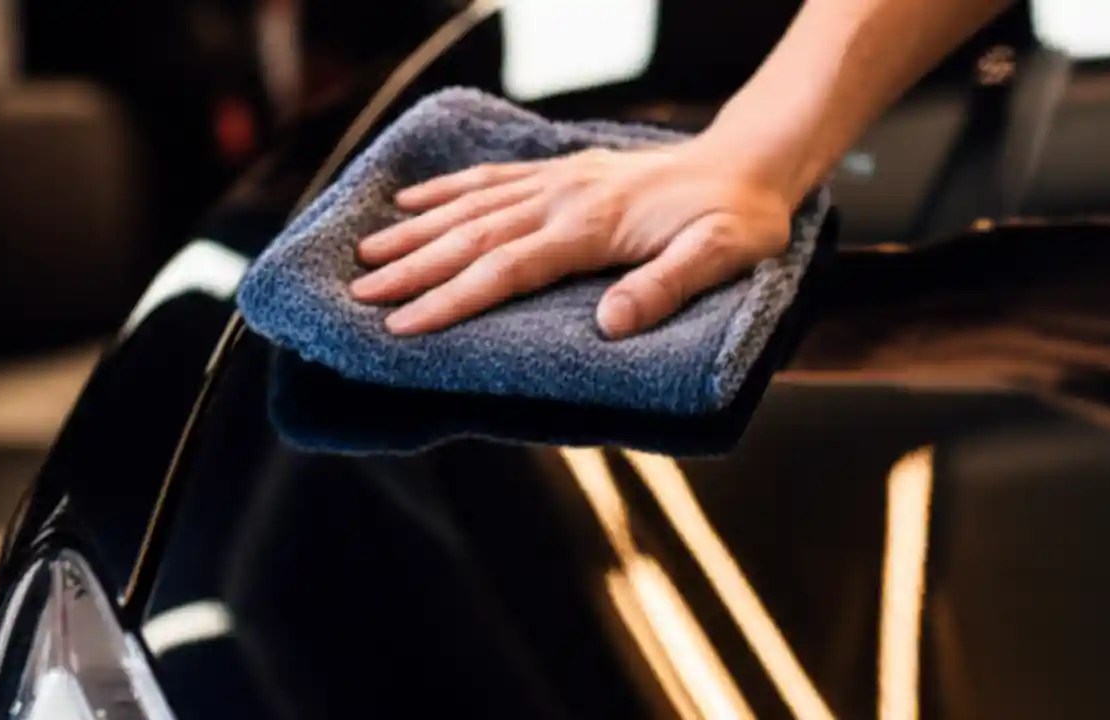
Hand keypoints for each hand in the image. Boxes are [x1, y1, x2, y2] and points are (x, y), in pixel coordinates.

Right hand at [350, 139, 795, 337]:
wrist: (748, 163)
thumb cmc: (738, 220)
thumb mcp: (722, 257)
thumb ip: (667, 286)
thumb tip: (612, 323)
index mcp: (593, 226)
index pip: (508, 267)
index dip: (452, 298)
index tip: (404, 325)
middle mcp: (564, 198)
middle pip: (474, 235)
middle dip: (414, 268)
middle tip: (360, 297)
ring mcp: (559, 181)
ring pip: (473, 205)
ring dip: (417, 231)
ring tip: (366, 255)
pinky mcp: (561, 173)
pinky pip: (492, 178)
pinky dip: (447, 189)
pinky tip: (411, 200)